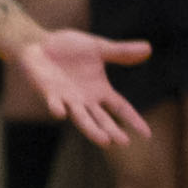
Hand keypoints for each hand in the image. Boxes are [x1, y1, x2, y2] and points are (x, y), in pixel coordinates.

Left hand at [16, 26, 158, 149]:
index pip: (121, 108)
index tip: (147, 135)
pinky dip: (57, 108)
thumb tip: (149, 49)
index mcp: (100, 90)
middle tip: (123, 142)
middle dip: (112, 131)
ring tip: (104, 141)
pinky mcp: (49, 92)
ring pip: (82, 118)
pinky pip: (54, 103)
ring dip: (92, 130)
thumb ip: (121, 52)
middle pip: (103, 119)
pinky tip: (61, 113)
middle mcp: (86, 99)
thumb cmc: (69, 48)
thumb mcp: (98, 48)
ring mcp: (67, 98)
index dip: (134, 120)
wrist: (39, 44)